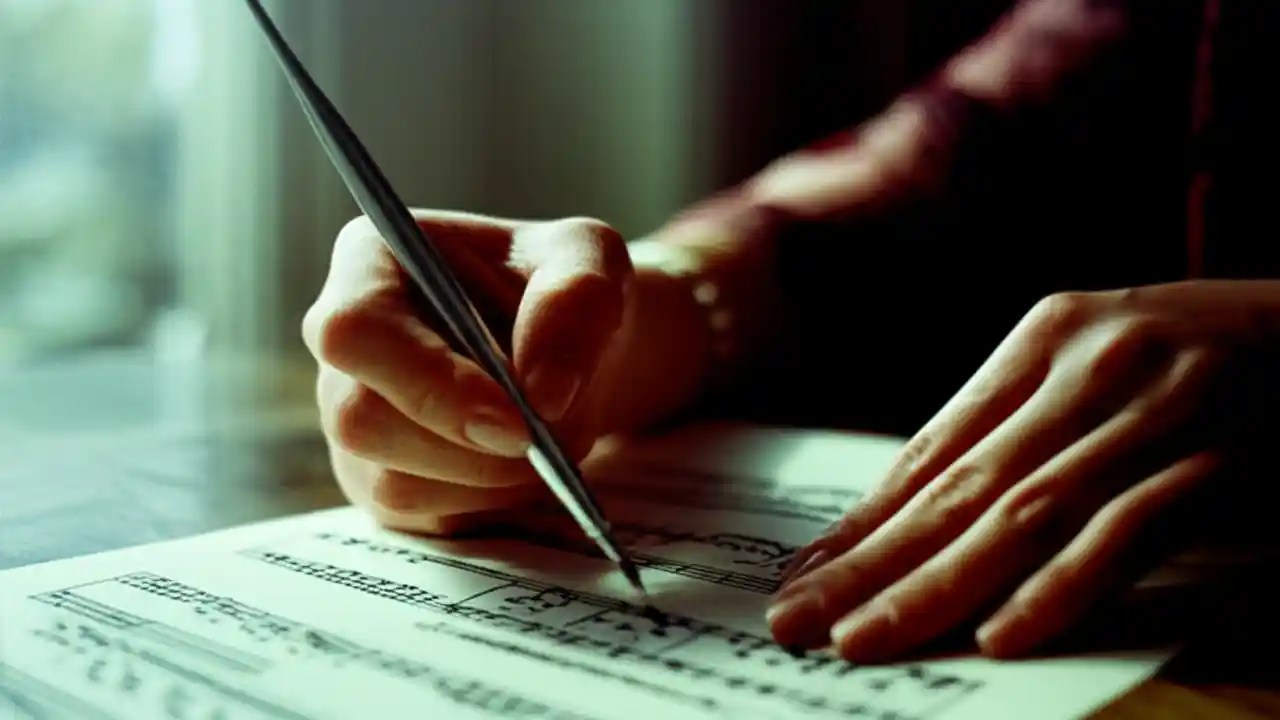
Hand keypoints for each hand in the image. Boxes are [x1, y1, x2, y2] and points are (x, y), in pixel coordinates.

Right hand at [303, 210, 648, 534]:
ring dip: (491, 479)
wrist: (575, 350)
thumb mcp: (592, 261)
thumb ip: (575, 302)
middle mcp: (346, 346)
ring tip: (551, 441)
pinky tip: (526, 466)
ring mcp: (355, 419)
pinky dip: (490, 504)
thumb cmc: (567, 289)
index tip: (517, 420)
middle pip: (361, 420)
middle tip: (550, 441)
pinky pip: (422, 518)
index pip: (354, 331)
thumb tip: (546, 395)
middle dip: (469, 447)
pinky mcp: (380, 480)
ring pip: (394, 482)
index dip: (428, 382)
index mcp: (372, 261)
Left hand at [767, 280, 1279, 660]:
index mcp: (1045, 338)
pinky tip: (1002, 636)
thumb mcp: (1104, 367)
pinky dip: (1064, 586)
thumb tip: (922, 510)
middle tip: (794, 620)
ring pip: (1024, 514)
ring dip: (936, 587)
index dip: (865, 521)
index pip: (934, 449)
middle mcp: (1087, 364)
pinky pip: (1130, 530)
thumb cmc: (1211, 358)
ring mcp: (1155, 408)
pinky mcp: (1225, 457)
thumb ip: (1022, 429)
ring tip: (862, 639)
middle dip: (868, 564)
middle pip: (959, 487)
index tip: (806, 573)